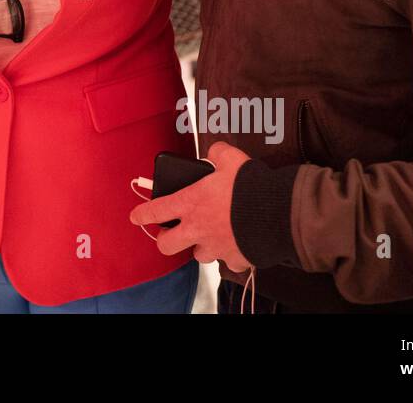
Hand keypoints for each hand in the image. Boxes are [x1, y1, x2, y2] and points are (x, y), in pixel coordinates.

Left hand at [129, 141, 252, 272]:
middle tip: (172, 234)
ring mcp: (215, 247)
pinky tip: (236, 245)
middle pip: (167, 245)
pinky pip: (228, 262)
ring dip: (200, 247)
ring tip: (208, 237)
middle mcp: (197, 228)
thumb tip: (215, 151)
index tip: (135, 217)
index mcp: (190, 203)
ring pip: (198, 255)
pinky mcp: (234, 258)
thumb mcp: (231, 159)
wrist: (276, 214)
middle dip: (166, 241)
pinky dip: (230, 255)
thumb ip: (217, 153)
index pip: (157, 210)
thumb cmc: (249, 186)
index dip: (143, 214)